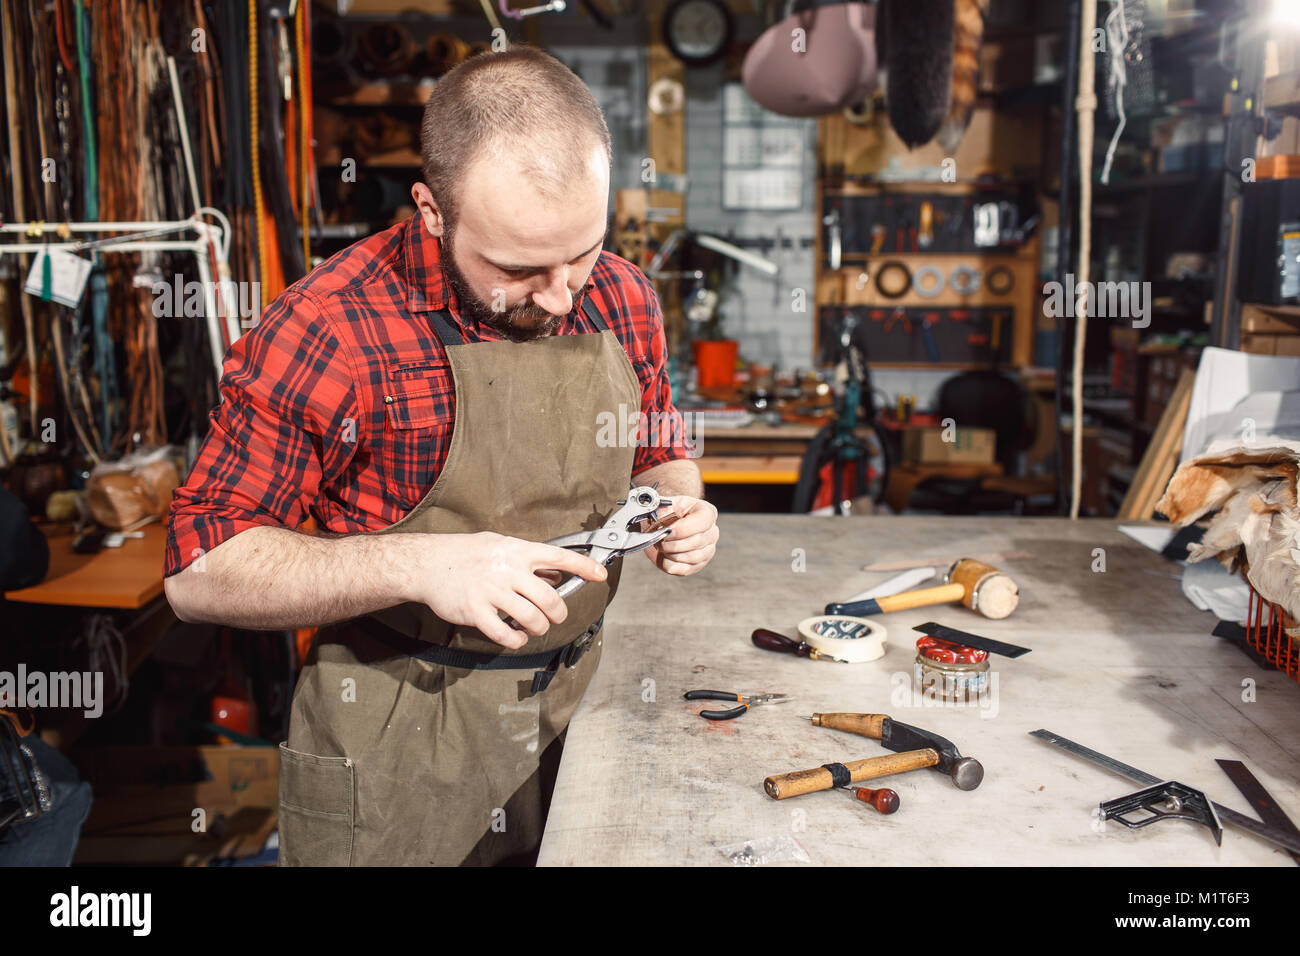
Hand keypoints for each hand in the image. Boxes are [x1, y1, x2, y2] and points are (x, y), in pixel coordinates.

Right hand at [403, 531, 606, 649]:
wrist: (428, 564)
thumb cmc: (466, 554)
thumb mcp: (500, 545)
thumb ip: (527, 559)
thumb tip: (555, 573)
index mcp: (517, 551)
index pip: (559, 556)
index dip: (584, 567)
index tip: (601, 575)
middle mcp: (507, 570)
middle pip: (550, 598)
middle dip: (558, 613)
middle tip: (555, 616)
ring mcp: (491, 591)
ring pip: (531, 618)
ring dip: (539, 627)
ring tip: (535, 627)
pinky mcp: (476, 611)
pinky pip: (505, 633)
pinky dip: (517, 639)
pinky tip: (517, 636)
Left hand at [643, 495, 718, 575]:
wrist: (669, 523)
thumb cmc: (669, 512)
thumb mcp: (665, 504)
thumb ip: (661, 507)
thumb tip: (655, 518)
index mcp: (707, 512)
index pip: (704, 520)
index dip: (684, 528)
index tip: (667, 530)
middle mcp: (712, 532)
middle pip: (697, 541)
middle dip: (673, 542)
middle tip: (658, 539)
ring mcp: (708, 550)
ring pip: (691, 557)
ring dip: (670, 553)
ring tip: (660, 546)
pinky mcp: (698, 565)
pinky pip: (684, 569)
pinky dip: (669, 564)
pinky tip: (663, 556)